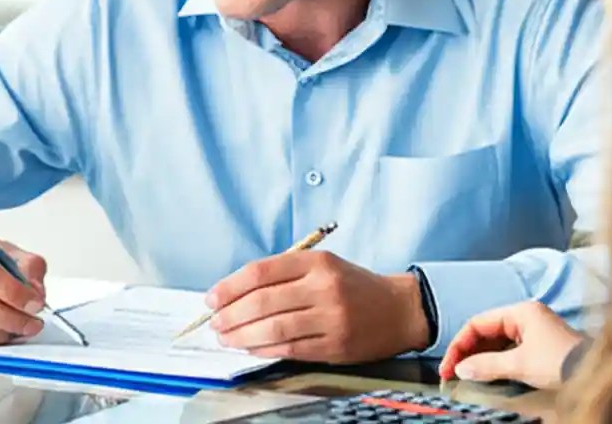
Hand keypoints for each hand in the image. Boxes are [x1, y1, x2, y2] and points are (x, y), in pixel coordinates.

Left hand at [205, 250, 428, 363]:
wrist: (399, 309)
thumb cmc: (354, 286)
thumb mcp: (323, 266)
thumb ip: (284, 275)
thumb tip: (236, 294)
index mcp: (317, 262)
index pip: (261, 271)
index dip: (230, 286)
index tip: (212, 299)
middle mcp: (323, 287)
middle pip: (262, 301)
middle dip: (230, 315)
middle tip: (215, 323)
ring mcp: (331, 318)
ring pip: (273, 328)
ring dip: (242, 336)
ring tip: (227, 338)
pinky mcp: (335, 346)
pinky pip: (290, 349)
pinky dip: (264, 350)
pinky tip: (251, 348)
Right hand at [438, 301, 585, 388]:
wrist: (596, 374)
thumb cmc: (563, 361)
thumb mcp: (520, 364)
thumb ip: (487, 365)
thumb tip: (462, 369)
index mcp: (521, 311)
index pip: (478, 322)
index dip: (460, 344)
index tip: (449, 365)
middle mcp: (527, 317)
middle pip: (487, 332)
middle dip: (468, 352)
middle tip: (453, 373)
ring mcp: (535, 332)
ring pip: (497, 343)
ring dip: (481, 359)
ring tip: (467, 376)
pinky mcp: (540, 347)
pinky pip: (509, 351)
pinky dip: (495, 362)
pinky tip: (487, 375)